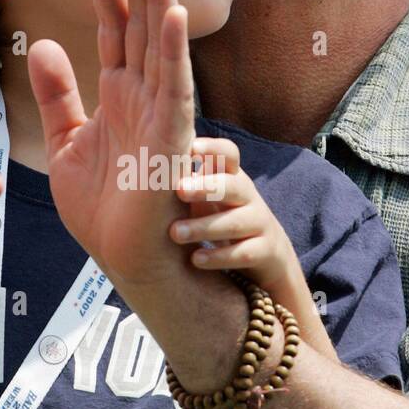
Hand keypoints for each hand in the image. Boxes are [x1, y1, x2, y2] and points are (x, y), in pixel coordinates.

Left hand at [27, 0, 195, 291]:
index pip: (112, 30)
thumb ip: (58, 95)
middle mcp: (144, 97)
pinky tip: (174, 15)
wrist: (127, 258)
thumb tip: (44, 44)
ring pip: (162, 45)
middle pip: (141, 25)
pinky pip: (176, 88)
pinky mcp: (173, 140)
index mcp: (119, 96)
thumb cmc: (104, 211)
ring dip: (160, 0)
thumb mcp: (66, 144)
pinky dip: (174, 52)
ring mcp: (162, 115)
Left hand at [171, 137, 341, 365]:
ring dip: (204, 227)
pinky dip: (219, 257)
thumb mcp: (207, 198)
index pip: (229, 155)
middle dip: (206, 187)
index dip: (213, 149)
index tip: (190, 148)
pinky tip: (196, 259)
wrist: (267, 255)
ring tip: (175, 233)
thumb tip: (142, 160)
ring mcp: (259, 224)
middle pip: (233, 186)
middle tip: (179, 190)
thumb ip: (185, 181)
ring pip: (235, 222)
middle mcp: (248, 197)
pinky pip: (244, 253)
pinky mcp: (264, 252)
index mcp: (231, 178)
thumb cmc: (223, 218)